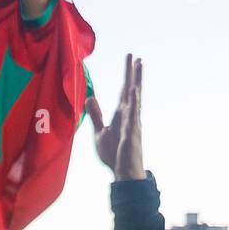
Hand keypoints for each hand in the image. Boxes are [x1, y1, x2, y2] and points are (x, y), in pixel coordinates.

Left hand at [94, 54, 145, 180]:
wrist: (122, 172)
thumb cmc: (113, 155)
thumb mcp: (100, 132)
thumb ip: (96, 115)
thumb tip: (90, 98)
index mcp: (121, 114)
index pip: (124, 91)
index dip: (127, 76)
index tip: (131, 61)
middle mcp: (129, 115)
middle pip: (132, 89)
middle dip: (133, 73)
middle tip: (136, 57)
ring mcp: (132, 122)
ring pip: (135, 97)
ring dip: (136, 80)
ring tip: (139, 65)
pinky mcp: (131, 131)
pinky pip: (132, 113)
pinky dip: (133, 100)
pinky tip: (133, 89)